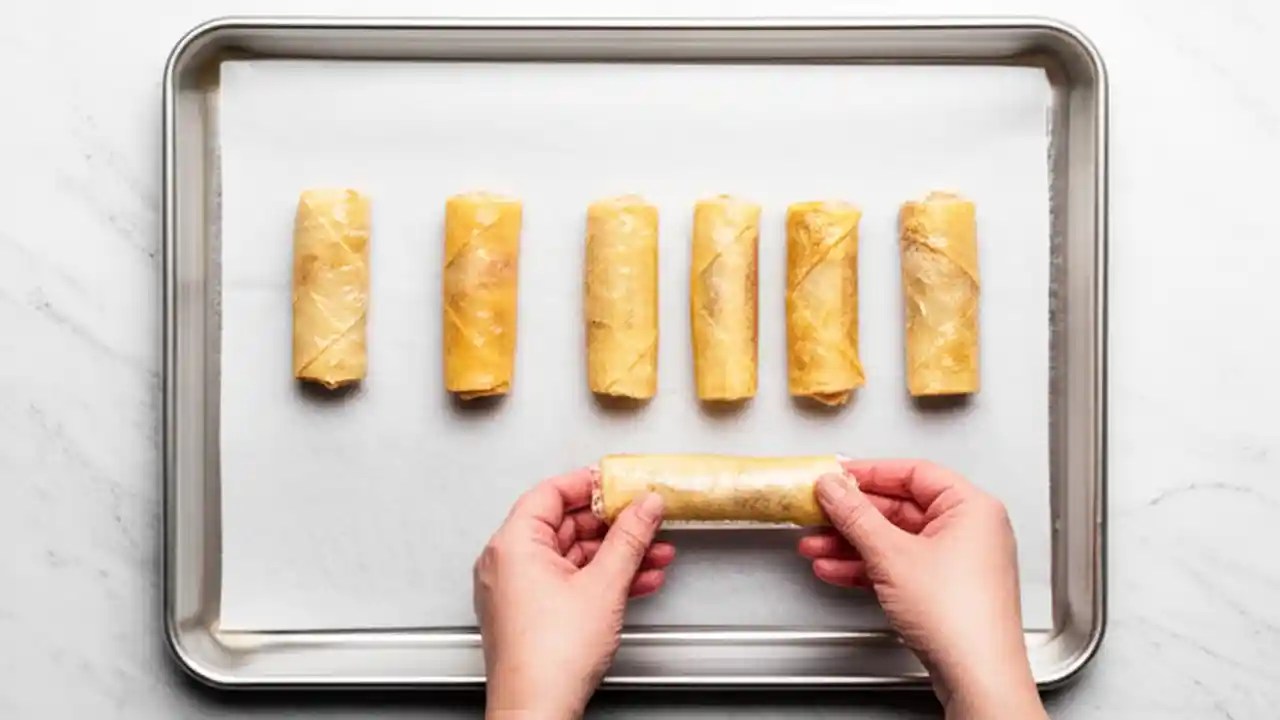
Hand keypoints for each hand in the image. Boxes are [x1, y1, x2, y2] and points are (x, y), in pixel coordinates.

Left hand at [475, 469, 673, 718]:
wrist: (537, 710)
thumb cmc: (550, 657)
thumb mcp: (604, 584)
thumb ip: (629, 537)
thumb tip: (644, 506)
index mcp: (512, 545)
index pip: (550, 491)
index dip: (589, 483)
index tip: (619, 482)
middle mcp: (507, 563)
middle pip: (565, 524)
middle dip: (614, 525)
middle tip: (645, 518)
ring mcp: (517, 590)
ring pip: (573, 556)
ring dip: (616, 554)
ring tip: (654, 553)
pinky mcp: (531, 614)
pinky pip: (569, 581)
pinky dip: (602, 578)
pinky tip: (637, 581)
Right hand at [799, 460, 1045, 718]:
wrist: (976, 675)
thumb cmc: (960, 617)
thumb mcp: (892, 555)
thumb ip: (856, 516)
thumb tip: (834, 487)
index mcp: (971, 507)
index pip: (914, 472)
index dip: (870, 472)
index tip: (838, 475)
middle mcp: (970, 530)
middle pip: (900, 507)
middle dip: (853, 515)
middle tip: (820, 510)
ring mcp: (957, 561)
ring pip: (894, 539)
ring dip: (852, 543)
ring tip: (817, 544)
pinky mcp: (944, 589)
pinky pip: (899, 565)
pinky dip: (867, 566)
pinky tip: (836, 569)